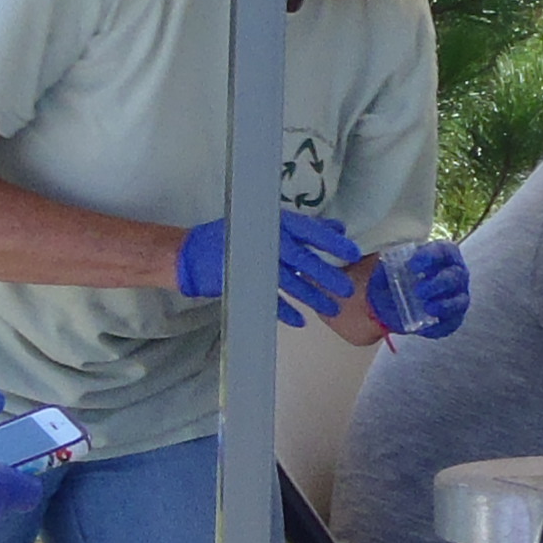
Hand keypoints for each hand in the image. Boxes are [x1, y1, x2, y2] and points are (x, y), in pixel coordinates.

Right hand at [175, 211, 364, 325]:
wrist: (189, 254)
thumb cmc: (234, 236)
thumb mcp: (267, 224)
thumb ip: (303, 227)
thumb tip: (337, 227)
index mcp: (271, 222)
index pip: (307, 229)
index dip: (330, 241)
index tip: (353, 252)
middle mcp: (264, 239)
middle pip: (301, 259)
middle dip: (325, 275)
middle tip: (346, 289)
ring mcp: (252, 262)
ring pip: (288, 281)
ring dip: (310, 297)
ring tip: (330, 309)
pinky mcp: (242, 282)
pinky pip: (268, 299)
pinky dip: (284, 310)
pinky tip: (300, 320)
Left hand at [363, 238, 472, 339]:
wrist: (393, 299)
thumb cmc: (400, 275)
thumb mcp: (394, 264)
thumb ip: (393, 261)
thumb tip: (388, 262)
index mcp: (444, 255)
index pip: (444, 251)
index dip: (431, 257)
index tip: (412, 264)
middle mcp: (456, 274)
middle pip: (454, 277)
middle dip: (438, 283)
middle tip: (418, 290)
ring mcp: (458, 297)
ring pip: (459, 302)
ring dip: (444, 305)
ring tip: (427, 308)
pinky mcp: (453, 318)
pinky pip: (450, 324)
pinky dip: (438, 327)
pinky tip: (425, 327)